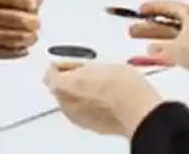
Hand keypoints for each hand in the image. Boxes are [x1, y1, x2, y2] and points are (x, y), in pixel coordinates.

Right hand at [0, 0, 38, 57]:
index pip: (18, 0)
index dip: (30, 4)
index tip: (33, 6)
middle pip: (20, 21)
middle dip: (33, 23)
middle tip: (36, 23)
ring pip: (16, 38)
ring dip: (28, 38)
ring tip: (32, 36)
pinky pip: (5, 52)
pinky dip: (17, 51)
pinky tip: (22, 48)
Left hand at [43, 62, 162, 137]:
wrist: (137, 108)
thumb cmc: (122, 86)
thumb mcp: (100, 65)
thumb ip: (82, 68)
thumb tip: (83, 68)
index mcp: (64, 84)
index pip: (51, 72)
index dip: (63, 64)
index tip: (72, 61)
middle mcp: (66, 103)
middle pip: (58, 88)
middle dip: (68, 79)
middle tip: (84, 72)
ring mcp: (76, 116)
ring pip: (68, 101)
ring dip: (76, 93)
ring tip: (96, 85)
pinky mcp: (89, 126)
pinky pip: (80, 112)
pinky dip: (85, 105)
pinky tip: (101, 99)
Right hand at [127, 1, 188, 90]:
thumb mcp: (176, 49)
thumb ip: (160, 49)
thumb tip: (150, 49)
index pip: (166, 6)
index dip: (151, 8)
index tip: (139, 11)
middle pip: (168, 20)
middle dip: (150, 25)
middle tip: (134, 28)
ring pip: (172, 32)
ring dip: (156, 36)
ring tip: (138, 39)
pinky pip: (178, 43)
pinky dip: (167, 46)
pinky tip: (156, 53)